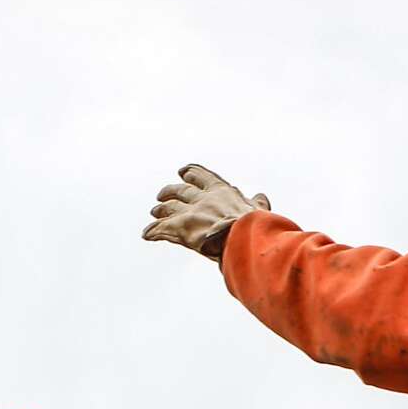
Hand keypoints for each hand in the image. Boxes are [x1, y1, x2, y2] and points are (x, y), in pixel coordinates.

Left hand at [142, 164, 270, 259]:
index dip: (191, 173)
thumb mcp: (258, 210)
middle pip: (181, 191)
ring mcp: (191, 212)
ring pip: (169, 208)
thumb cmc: (254, 225)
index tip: (183, 171)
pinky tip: (146, 234)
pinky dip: (154, 232)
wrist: (244, 237)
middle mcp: (203, 198)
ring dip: (161, 210)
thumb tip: (260, 197)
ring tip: (154, 211)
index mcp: (221, 191)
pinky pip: (162, 229)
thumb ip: (257, 203)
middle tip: (162, 194)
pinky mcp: (181, 228)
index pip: (202, 176)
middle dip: (170, 192)